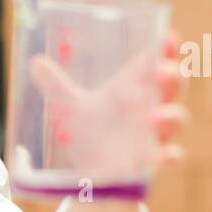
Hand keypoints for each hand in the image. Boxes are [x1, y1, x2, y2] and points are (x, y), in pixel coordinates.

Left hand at [28, 32, 187, 177]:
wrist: (93, 175)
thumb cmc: (92, 134)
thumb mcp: (71, 108)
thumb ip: (56, 86)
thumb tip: (34, 62)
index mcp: (134, 88)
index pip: (156, 61)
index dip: (166, 49)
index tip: (168, 36)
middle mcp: (150, 107)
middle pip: (172, 86)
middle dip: (172, 77)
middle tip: (162, 72)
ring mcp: (154, 134)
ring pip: (176, 119)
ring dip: (170, 116)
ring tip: (153, 118)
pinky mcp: (152, 161)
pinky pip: (170, 157)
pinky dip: (169, 156)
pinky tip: (164, 156)